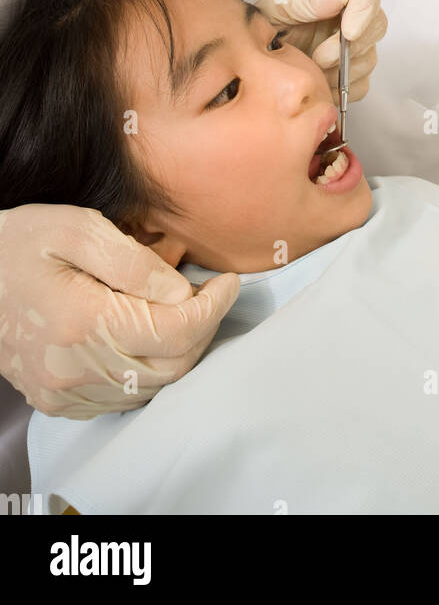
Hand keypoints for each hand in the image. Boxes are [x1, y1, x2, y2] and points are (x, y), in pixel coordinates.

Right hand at [0, 204, 239, 417]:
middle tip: (209, 295)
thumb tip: (180, 291)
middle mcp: (75, 368)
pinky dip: (147, 373)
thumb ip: (134, 262)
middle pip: (171, 367)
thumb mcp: (77, 229)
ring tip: (180, 312)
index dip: (212, 307)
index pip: (176, 332)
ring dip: (178, 353)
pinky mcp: (57, 400)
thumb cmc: (20, 244)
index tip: (226, 282)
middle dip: (202, 330)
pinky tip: (147, 339)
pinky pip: (121, 399)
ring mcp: (64, 391)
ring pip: (150, 388)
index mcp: (83, 322)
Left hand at [256, 0, 386, 104]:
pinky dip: (338, 89)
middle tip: (320, 58)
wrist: (256, 61)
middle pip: (377, 26)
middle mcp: (351, 18)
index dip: (365, 8)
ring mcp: (355, 48)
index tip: (348, 31)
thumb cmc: (266, 28)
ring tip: (310, 69)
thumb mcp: (278, 8)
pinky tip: (317, 83)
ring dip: (340, 71)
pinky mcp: (352, 76)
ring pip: (369, 59)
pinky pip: (360, 86)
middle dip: (350, 47)